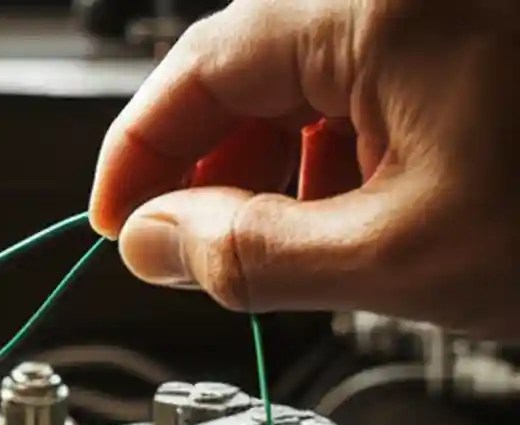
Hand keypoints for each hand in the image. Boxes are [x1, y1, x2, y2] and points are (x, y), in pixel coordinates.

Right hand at [90, 0, 519, 338]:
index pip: (200, 66)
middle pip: (242, 75)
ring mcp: (427, 22)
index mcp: (375, 14)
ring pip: (295, 90)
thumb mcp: (399, 256)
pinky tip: (334, 221)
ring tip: (263, 247)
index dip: (139, 153)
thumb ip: (252, 253)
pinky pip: (352, 95)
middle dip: (200, 171)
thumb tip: (152, 244)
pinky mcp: (452, 54)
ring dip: (260, 173)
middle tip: (178, 250)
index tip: (115, 225)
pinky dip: (321, 162)